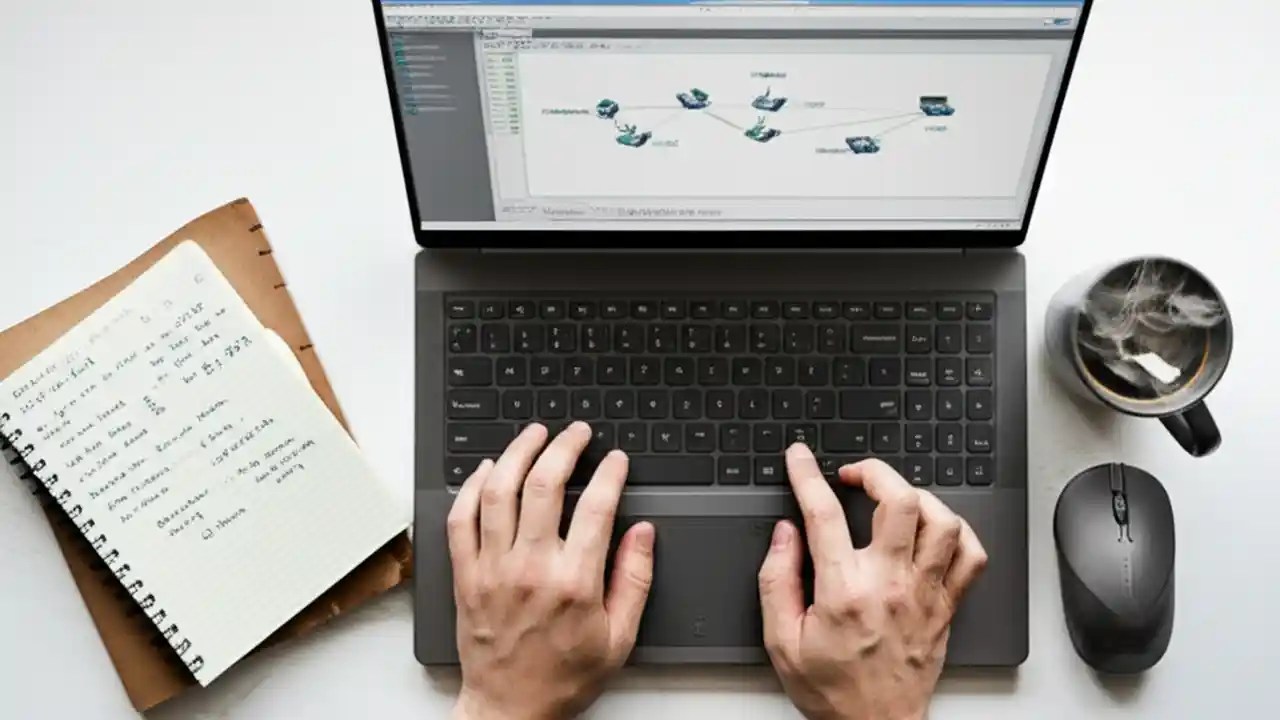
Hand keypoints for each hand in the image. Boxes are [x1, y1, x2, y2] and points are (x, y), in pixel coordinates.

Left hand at [448, 422, 654, 719]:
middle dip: (564, 446)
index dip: (609, 473)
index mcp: (574, 582)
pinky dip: (472, 487)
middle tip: (576, 432)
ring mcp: (493, 568)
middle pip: (544, 484)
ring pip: (499, 491)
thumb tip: (644, 533)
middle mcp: (530, 568)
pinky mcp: (466, 575)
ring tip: (535, 434)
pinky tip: (488, 470)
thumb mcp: (619, 638)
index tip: (616, 459)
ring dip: (517, 453)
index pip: (596, 506)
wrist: (509, 710)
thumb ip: (635, 580)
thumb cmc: (563, 678)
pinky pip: (460, 519)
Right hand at [758, 446, 987, 719]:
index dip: (807, 475)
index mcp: (844, 591)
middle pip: (898, 501)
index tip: (799, 458)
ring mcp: (926, 594)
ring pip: (942, 520)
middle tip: (853, 474)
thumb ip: (775, 580)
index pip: (825, 513)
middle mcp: (891, 585)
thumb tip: (784, 534)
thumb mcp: (781, 641)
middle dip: (873, 471)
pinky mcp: (948, 607)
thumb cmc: (832, 691)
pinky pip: (971, 555)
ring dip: (916, 497)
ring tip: (893, 498)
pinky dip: (957, 531)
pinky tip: (934, 529)